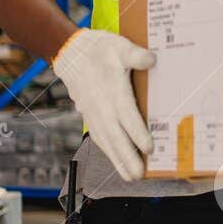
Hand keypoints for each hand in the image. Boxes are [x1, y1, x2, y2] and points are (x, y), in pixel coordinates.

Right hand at [52, 29, 154, 180]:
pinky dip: (107, 151)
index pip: (127, 116)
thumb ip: (136, 55)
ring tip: (130, 177)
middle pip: (116, 136)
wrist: (70, 53)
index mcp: (113, 91)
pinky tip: (116, 161)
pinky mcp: (89, 116)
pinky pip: (98, 137)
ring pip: (106, 141)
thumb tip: (151, 60)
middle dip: (127, 158)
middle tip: (138, 175)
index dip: (138, 133)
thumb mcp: (120, 46)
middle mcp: (102, 107)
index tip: (149, 148)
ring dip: (117, 160)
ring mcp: (93, 114)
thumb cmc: (98, 50)